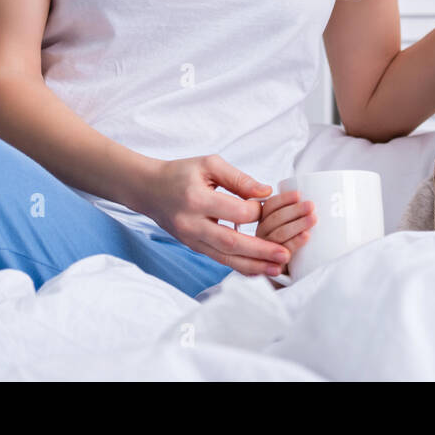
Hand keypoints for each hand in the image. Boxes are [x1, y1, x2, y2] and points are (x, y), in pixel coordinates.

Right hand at [129, 154, 291, 276]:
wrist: (150, 190)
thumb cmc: (181, 173)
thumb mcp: (209, 165)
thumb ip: (239, 179)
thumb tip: (266, 192)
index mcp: (196, 199)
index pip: (235, 212)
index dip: (257, 210)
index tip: (268, 204)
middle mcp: (192, 224)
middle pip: (231, 243)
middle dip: (260, 250)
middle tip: (284, 254)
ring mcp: (191, 240)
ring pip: (225, 258)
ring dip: (253, 265)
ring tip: (277, 268)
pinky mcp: (193, 247)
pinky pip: (219, 260)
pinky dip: (240, 266)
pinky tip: (259, 269)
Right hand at [254, 189, 317, 275]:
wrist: (290, 276)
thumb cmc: (295, 247)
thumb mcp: (294, 228)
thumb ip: (299, 215)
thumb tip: (322, 197)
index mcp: (265, 221)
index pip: (270, 206)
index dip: (284, 199)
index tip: (299, 194)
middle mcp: (261, 234)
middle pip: (275, 218)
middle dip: (295, 210)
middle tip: (312, 206)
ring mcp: (265, 250)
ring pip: (279, 233)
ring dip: (297, 224)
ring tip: (313, 219)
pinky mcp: (272, 264)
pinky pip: (281, 251)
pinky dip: (295, 242)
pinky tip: (306, 236)